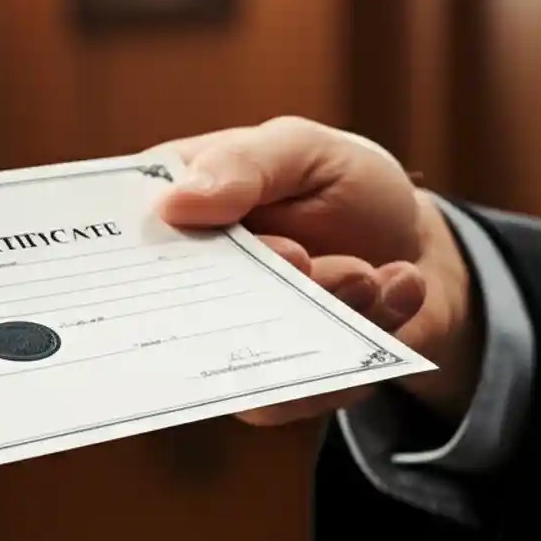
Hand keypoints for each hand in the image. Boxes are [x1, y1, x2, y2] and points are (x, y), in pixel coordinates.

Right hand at [152, 116, 482, 424]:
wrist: (419, 248)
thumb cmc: (345, 187)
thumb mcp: (302, 149)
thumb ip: (245, 165)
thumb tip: (174, 203)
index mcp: (172, 216)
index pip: (122, 242)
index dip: (137, 251)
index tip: (190, 234)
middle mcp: (188, 289)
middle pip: (174, 311)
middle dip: (247, 287)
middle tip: (300, 256)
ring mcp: (232, 343)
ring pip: (244, 358)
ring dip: (316, 313)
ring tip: (368, 274)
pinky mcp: (279, 387)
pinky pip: (300, 391)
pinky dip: (361, 341)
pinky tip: (398, 288)